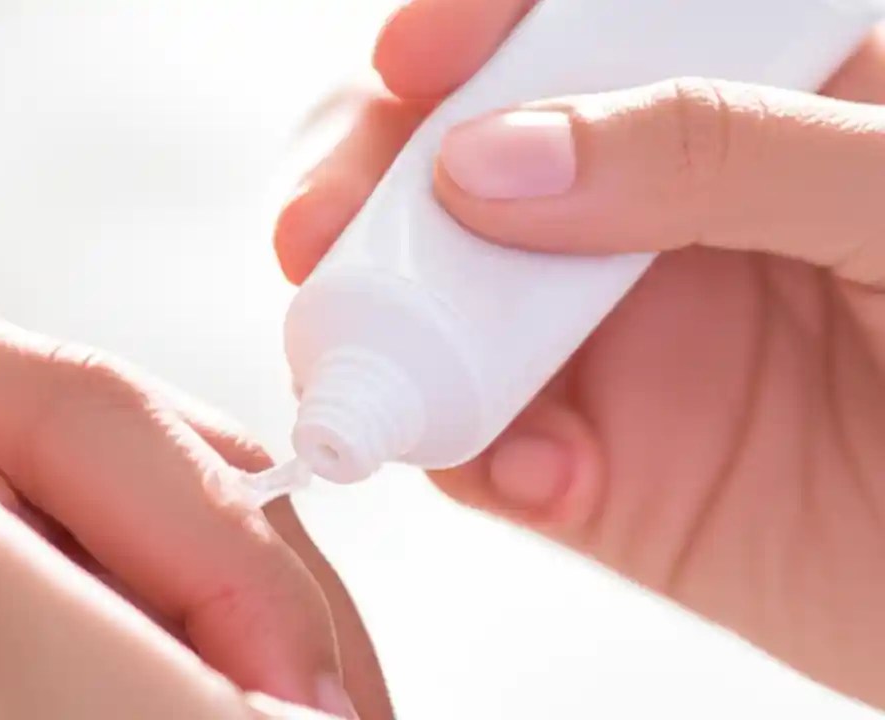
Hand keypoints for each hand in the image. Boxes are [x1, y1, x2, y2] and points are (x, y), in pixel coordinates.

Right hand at [275, 0, 884, 708]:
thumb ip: (718, 151)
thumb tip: (496, 159)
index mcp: (754, 101)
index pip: (582, 22)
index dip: (481, 24)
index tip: (415, 58)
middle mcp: (662, 210)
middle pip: (467, 154)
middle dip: (377, 176)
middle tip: (327, 225)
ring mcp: (618, 339)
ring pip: (444, 299)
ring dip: (385, 320)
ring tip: (375, 356)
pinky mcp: (599, 466)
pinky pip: (484, 445)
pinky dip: (466, 453)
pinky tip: (531, 469)